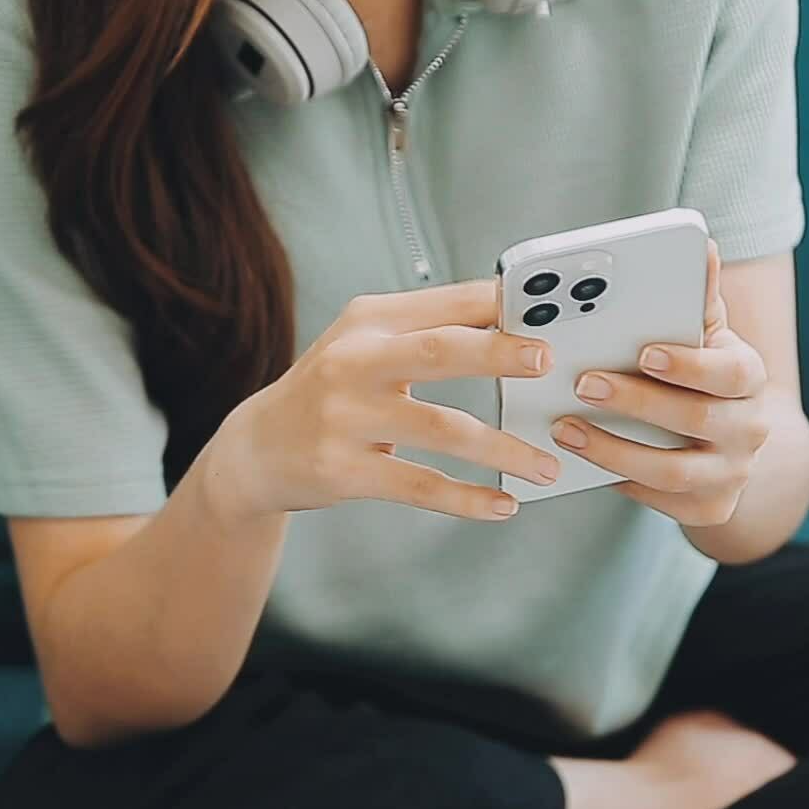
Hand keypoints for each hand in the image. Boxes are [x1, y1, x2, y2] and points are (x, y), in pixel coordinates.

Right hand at [209, 281, 560, 521]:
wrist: (257, 449)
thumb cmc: (332, 389)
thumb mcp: (366, 344)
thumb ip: (430, 329)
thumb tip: (513, 319)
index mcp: (369, 321)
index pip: (444, 304)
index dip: (498, 304)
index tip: (550, 310)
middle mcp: (354, 362)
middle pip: (439, 351)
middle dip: (498, 353)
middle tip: (549, 362)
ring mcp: (346, 418)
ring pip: (441, 429)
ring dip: (502, 450)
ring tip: (546, 465)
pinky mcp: (343, 470)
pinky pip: (419, 485)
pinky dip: (466, 498)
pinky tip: (503, 505)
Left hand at [551, 242, 771, 526]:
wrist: (733, 446)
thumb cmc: (706, 377)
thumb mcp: (706, 337)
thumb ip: (696, 299)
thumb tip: (704, 245)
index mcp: (749, 378)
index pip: (730, 371)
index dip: (689, 364)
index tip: (643, 352)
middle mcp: (750, 428)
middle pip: (696, 418)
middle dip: (635, 402)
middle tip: (582, 383)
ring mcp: (731, 473)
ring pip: (672, 470)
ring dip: (613, 448)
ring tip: (566, 429)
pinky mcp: (709, 507)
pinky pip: (657, 498)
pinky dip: (619, 478)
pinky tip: (581, 461)